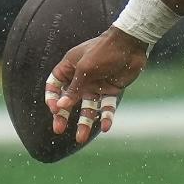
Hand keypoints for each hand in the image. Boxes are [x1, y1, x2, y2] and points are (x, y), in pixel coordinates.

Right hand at [45, 29, 149, 145]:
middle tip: (58, 129)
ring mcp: (96, 86)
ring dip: (84, 122)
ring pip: (87, 108)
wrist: (131, 45)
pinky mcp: (111, 91)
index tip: (54, 108)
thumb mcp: (85, 69)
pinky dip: (106, 116)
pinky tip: (106, 127)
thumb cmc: (103, 51)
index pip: (54, 86)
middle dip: (63, 116)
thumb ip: (74, 88)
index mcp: (69, 68)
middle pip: (68, 101)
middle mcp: (80, 79)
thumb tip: (61, 107)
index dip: (52, 98)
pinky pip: (106, 107)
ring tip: (81, 139)